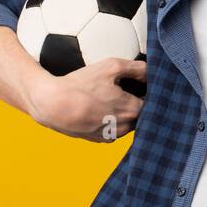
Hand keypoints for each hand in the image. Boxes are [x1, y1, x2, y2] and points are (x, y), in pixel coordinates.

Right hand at [26, 57, 145, 141]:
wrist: (53, 105)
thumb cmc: (81, 85)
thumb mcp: (111, 67)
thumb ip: (137, 68)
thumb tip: (152, 71)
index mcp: (133, 110)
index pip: (153, 103)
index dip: (149, 92)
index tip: (143, 85)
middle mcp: (125, 127)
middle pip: (141, 115)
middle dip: (137, 103)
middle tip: (127, 90)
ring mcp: (112, 136)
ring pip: (127, 123)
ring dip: (124, 113)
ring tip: (110, 99)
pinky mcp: (99, 140)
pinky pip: (113, 129)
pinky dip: (111, 121)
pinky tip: (100, 109)